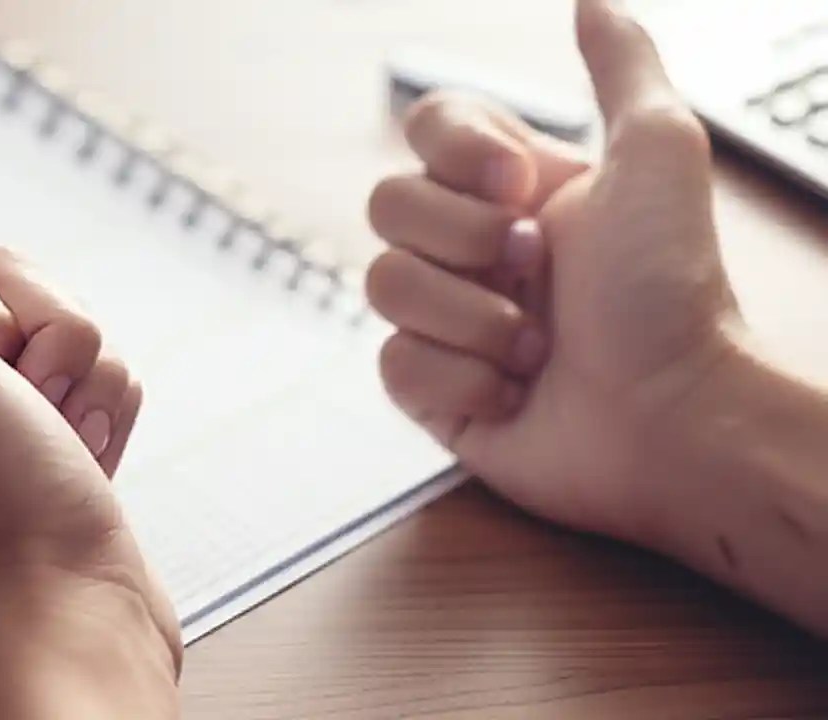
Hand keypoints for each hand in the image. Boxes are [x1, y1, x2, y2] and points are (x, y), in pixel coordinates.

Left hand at [0, 180, 180, 716]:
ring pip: (63, 323)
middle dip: (38, 344)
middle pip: (4, 284)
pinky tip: (84, 459)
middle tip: (20, 413)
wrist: (76, 604)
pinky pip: (96, 372)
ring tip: (61, 444)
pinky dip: (103, 411)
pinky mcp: (47, 438)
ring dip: (81, 379)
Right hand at [365, 0, 741, 542]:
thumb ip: (621, 65)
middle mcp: (472, 248)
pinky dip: (458, 380)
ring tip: (536, 346)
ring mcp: (449, 320)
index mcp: (513, 189)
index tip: (520, 185)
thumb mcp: (660, 152)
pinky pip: (392, 363)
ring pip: (381, 285)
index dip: (455, 153)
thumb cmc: (672, 291)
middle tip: (536, 269)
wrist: (675, 419)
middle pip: (385, 204)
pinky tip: (512, 392)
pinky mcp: (435, 391)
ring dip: (470, 317)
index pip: (426, 129)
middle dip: (463, 240)